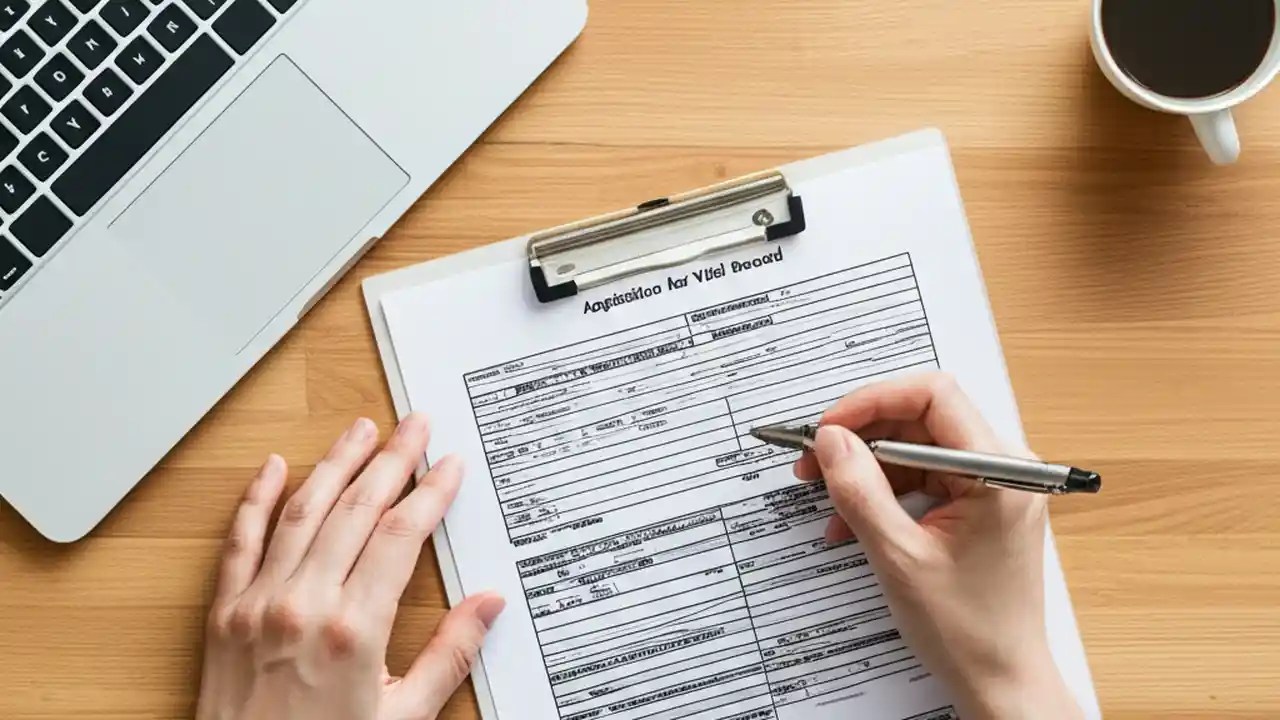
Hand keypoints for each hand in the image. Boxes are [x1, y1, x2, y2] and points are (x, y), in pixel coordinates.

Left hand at [197, 414, 504, 719]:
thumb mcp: (403, 717)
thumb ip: (449, 656)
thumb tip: (489, 605)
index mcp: (355, 629)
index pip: (401, 536)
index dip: (431, 493)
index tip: (450, 465)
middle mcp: (305, 604)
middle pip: (356, 510)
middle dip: (392, 460)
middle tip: (415, 426)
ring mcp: (259, 603)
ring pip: (303, 512)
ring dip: (335, 464)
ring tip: (361, 430)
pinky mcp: (224, 613)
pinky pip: (240, 541)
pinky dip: (256, 499)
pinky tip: (274, 467)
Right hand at [795, 373, 1082, 719]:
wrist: (1000, 680)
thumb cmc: (969, 631)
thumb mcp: (899, 557)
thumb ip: (860, 491)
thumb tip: (830, 440)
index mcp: (999, 471)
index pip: (934, 395)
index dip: (873, 401)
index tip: (830, 426)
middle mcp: (1004, 467)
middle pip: (921, 418)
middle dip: (862, 437)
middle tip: (814, 460)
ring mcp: (991, 485)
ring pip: (915, 448)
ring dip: (866, 470)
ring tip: (827, 498)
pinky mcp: (977, 503)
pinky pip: (921, 477)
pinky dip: (882, 493)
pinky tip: (851, 519)